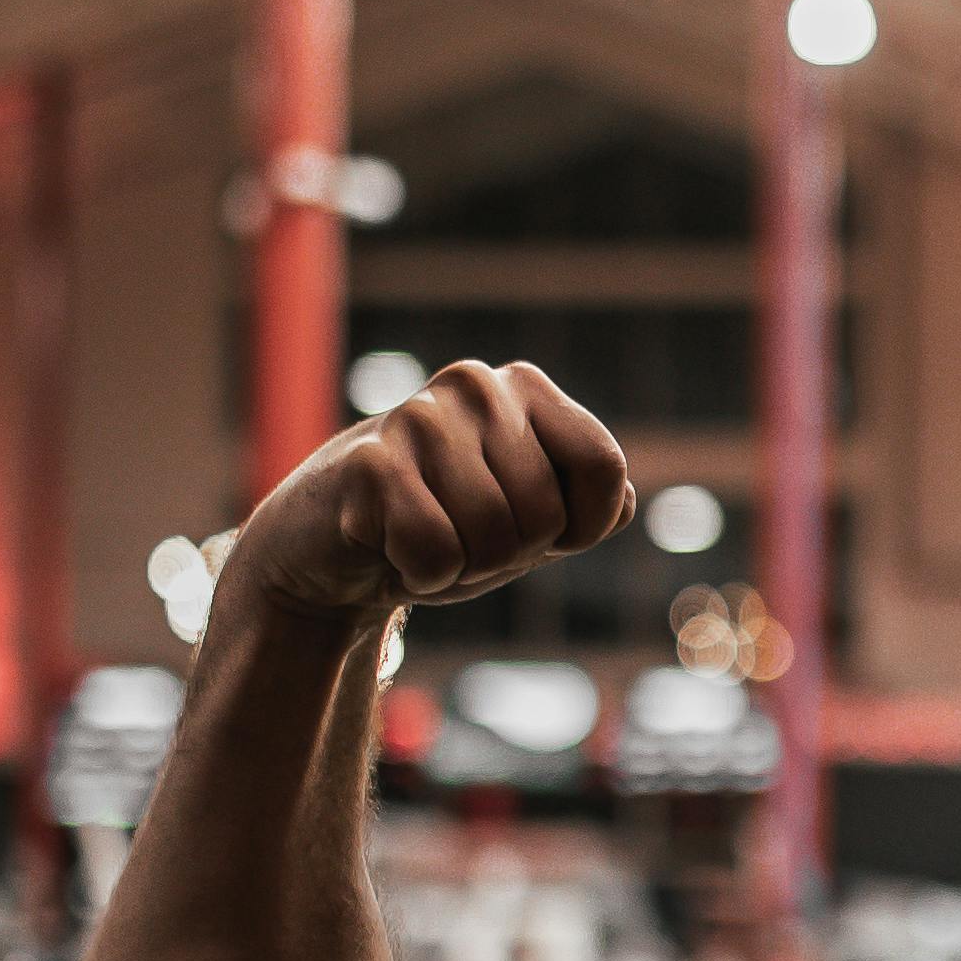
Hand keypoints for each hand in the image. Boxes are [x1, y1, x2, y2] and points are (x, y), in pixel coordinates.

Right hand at [233, 357, 634, 622]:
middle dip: (512, 553)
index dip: (583, 526)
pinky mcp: (369, 464)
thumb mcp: (535, 515)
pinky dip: (422, 574)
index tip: (541, 530)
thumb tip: (626, 502)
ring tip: (430, 538)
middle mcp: (476, 385)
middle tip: (464, 536)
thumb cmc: (448, 526)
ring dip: (465, 567)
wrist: (333, 550)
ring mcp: (419, 418)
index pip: (604, 467)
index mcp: (526, 387)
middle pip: (545, 514)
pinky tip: (392, 549)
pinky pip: (435, 552)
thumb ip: (596, 502)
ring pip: (492, 538)